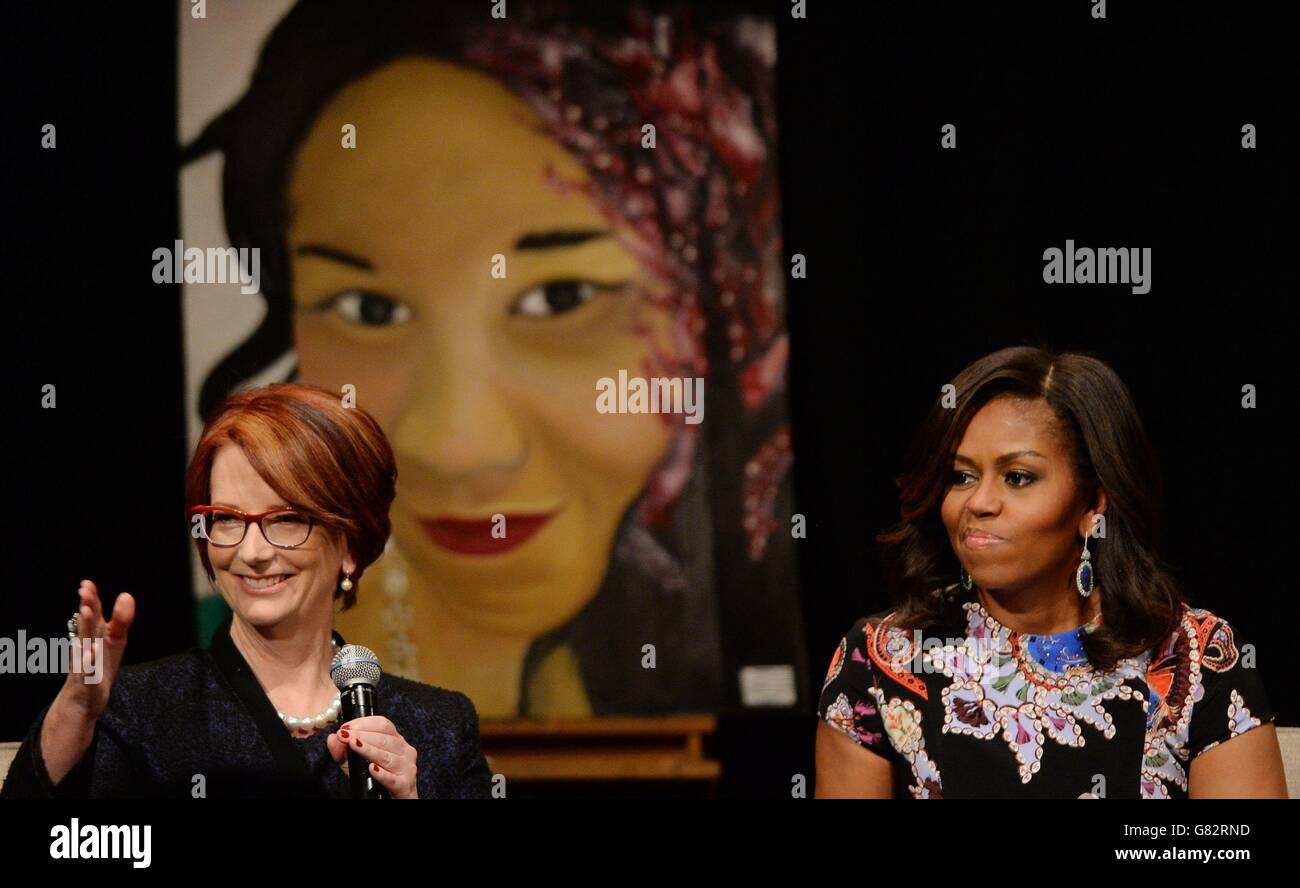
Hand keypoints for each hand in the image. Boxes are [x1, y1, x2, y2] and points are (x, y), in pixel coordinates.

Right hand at [40, 580, 134, 784]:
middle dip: (86, 608)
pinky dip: (90, 661)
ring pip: (85, 643)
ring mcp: (86, 663)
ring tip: (85, 612)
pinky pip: (89, 670)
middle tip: (84, 591)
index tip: (86, 584)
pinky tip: (92, 651)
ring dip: (85, 628)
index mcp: (93, 636)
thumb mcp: (113, 641)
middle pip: (87, 624)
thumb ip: (119, 620)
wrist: (86, 700)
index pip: (92, 614)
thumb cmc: (100, 665)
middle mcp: (86, 646)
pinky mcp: (89, 681)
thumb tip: (126, 595)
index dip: (90, 599)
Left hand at [327, 715, 419, 798]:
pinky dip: (381, 773)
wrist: (392, 800)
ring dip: (369, 750)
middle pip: (384, 738)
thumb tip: (332, 738)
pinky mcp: (404, 785)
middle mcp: (404, 751)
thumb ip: (343, 751)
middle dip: (362, 735)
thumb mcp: (356, 763)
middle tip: (344, 735)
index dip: (364, 723)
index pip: (383, 724)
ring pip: (387, 757)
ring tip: (353, 745)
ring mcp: (406, 768)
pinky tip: (371, 769)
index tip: (346, 727)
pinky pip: (392, 779)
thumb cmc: (376, 779)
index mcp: (396, 740)